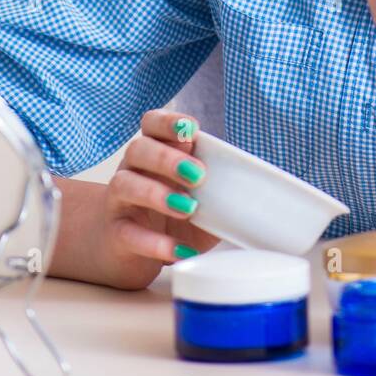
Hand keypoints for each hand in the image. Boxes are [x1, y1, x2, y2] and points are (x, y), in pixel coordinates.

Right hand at [89, 111, 220, 289]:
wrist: (128, 252)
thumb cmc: (169, 217)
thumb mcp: (197, 198)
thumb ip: (217, 188)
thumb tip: (260, 189)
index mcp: (153, 154)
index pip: (152, 124)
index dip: (169, 122)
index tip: (191, 130)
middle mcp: (131, 171)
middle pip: (137, 149)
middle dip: (167, 158)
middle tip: (198, 174)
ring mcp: (119, 202)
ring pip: (124, 185)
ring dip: (156, 194)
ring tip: (188, 207)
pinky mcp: (115, 234)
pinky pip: (128, 233)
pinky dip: (154, 242)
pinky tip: (178, 250)